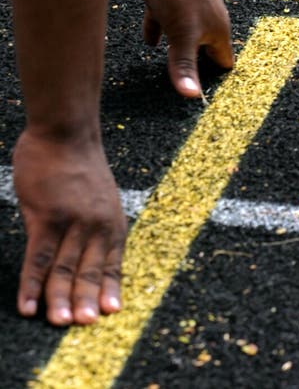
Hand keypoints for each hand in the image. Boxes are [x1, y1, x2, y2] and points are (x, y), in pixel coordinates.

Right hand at [13, 130, 126, 325]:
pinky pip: (39, 258)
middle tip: (84, 327)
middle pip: (90, 271)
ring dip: (59, 300)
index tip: (109, 312)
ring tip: (57, 324)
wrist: (65, 131)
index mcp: (112, 220)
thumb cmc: (76, 162)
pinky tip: (27, 304)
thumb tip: (82, 250)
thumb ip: (92, 223)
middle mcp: (97, 224)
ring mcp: (73, 221)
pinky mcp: (47, 217)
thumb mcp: (98, 194)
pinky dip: (32, 284)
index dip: (109, 288)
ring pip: (65, 269)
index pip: (112, 262)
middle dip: (86, 302)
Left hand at [128, 0, 233, 97]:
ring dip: (174, 54)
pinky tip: (148, 45)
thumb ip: (185, 66)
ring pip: (181, 40)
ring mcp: (184, 12)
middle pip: (204, 53)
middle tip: (187, 93)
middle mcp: (203, 23)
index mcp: (216, 31)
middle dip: (197, 70)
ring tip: (168, 74)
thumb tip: (193, 98)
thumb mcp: (182, 33)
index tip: (210, 102)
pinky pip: (161, 24)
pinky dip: (155, 34)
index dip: (217, 81)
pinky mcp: (164, 2)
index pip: (224, 63)